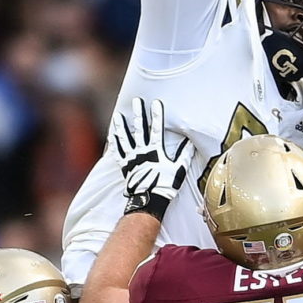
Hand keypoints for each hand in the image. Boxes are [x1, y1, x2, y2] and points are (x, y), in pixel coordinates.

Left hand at [111, 98, 187, 219]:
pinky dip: (114, 143)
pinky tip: (112, 135)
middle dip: (139, 114)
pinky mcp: (125, 166)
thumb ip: (184, 154)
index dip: (156, 115)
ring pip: (125, 138)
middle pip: (140, 129)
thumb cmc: (166, 185)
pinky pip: (117, 152)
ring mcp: (132, 158)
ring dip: (122, 126)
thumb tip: (191, 142)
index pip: (157, 129)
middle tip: (136, 101)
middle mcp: (142, 151)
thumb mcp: (179, 169)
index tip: (155, 103)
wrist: (149, 200)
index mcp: (156, 150)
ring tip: (118, 115)